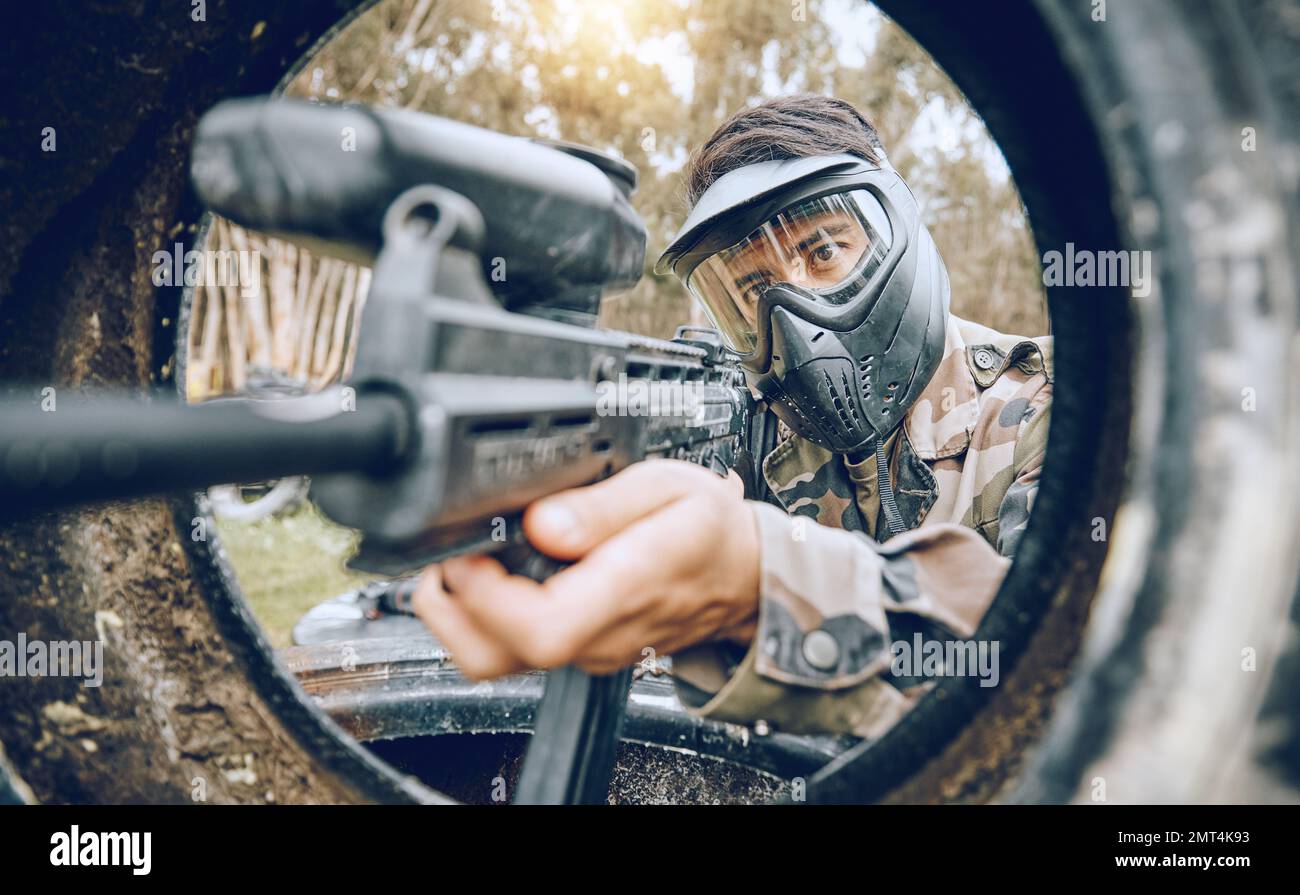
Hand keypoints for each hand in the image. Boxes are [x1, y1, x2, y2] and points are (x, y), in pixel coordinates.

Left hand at [411, 459, 760, 678]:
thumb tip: (543, 523)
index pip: (540, 627)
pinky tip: (495, 577)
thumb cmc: (710, 529)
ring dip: (462, 615)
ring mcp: (589, 651)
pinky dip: (489, 619)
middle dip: (449, 610)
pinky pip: (518, 652)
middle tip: (449, 557)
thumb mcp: (667, 488)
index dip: (485, 596)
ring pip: (500, 659)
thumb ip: (602, 506)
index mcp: (625, 589)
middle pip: (498, 656)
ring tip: (465, 561)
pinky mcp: (583, 652)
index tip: (469, 554)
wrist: (745, 573)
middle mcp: (601, 634)